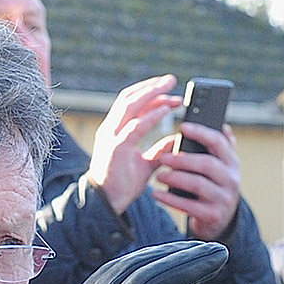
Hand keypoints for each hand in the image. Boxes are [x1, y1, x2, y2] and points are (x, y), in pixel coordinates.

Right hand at [87, 75, 180, 214]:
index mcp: (115, 131)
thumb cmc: (123, 185)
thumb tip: (176, 140)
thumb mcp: (146, 165)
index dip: (149, 93)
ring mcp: (111, 137)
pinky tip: (166, 110)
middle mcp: (110, 129)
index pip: (130, 103)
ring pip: (130, 105)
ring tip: (170, 89)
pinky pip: (135, 126)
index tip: (169, 90)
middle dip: (151, 87)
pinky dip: (151, 116)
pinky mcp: (116, 148)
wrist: (107, 204)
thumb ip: (159, 151)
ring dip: (152, 94)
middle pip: (129, 97)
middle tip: (172, 79)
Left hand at [150, 121, 242, 238]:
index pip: (219, 143)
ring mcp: (224, 199)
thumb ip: (221, 150)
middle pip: (206, 164)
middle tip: (163, 158)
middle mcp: (232, 180)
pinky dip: (170, 199)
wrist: (219, 221)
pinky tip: (157, 194)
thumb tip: (223, 127)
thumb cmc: (214, 189)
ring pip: (197, 184)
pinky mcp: (212, 215)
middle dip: (182, 160)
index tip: (183, 127)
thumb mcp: (221, 169)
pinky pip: (188, 205)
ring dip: (175, 178)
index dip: (201, 133)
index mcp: (232, 164)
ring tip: (159, 176)